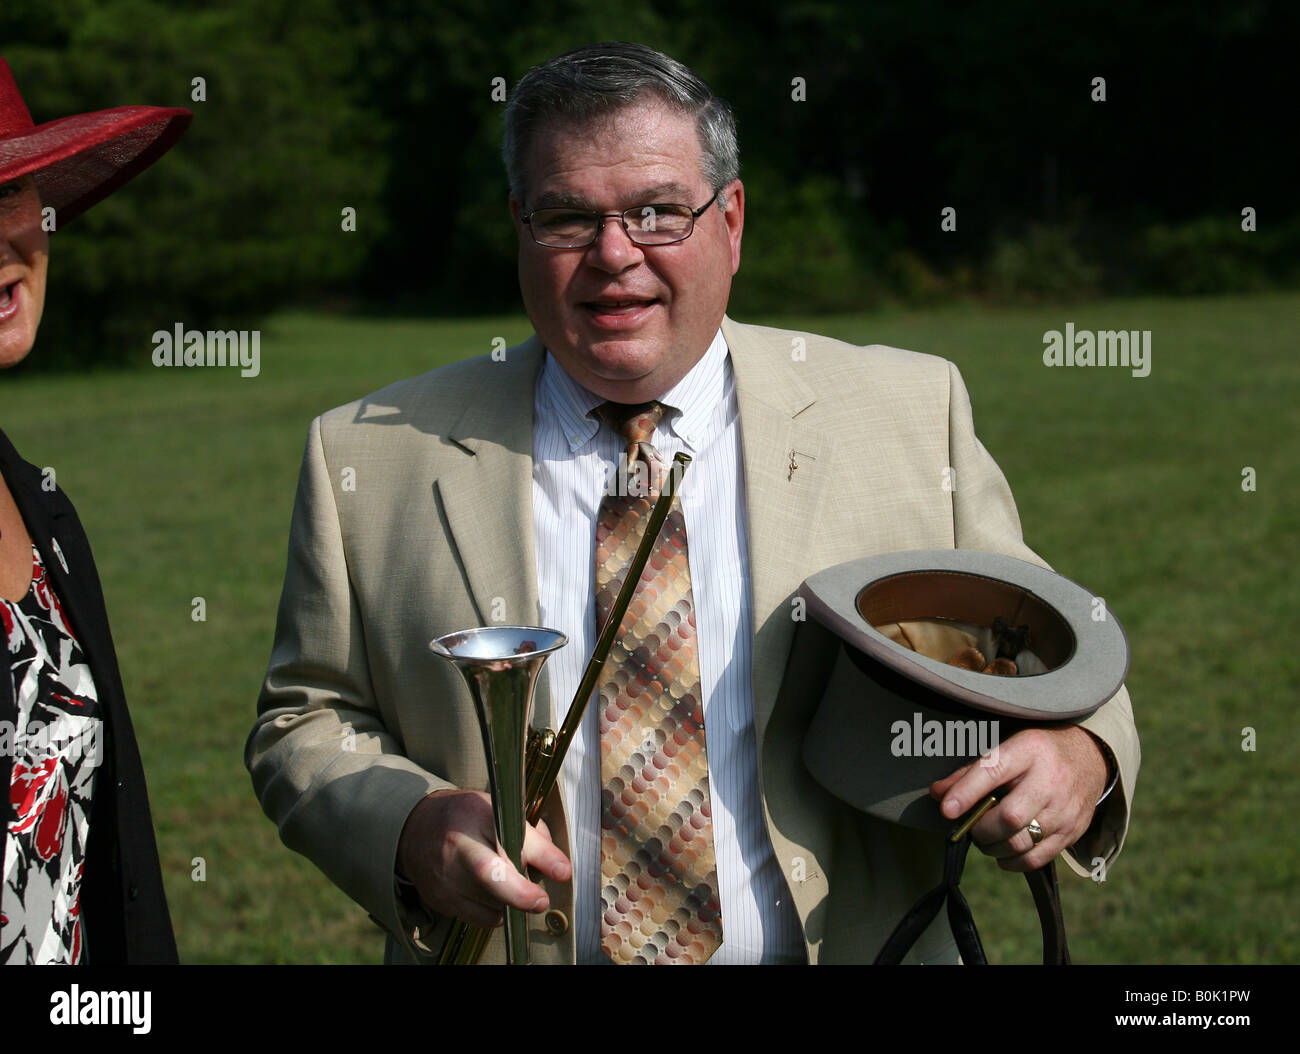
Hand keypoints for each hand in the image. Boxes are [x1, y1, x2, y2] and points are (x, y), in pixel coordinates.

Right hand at [396, 788, 571, 927]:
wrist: (416, 830)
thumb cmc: (466, 818)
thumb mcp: (497, 810)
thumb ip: (530, 834)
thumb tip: (558, 866)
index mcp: (476, 814)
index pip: (512, 833)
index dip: (542, 854)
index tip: (563, 871)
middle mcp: (457, 846)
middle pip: (489, 874)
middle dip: (520, 892)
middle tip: (541, 901)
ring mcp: (445, 877)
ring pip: (490, 902)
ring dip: (511, 901)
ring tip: (512, 883)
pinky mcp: (441, 901)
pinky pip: (480, 917)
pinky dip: (496, 911)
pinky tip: (494, 894)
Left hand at [929, 726, 1106, 871]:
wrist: (1089, 756)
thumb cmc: (1036, 753)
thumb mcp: (1006, 748)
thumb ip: (970, 772)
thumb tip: (938, 794)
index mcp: (1028, 751)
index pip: (992, 772)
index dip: (966, 793)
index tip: (947, 810)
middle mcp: (1050, 780)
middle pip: (1009, 817)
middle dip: (981, 829)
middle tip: (972, 827)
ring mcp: (1064, 809)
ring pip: (1021, 842)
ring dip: (993, 847)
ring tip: (987, 838)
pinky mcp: (1073, 832)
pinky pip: (1037, 859)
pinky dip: (1012, 861)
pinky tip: (1004, 852)